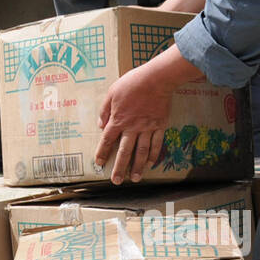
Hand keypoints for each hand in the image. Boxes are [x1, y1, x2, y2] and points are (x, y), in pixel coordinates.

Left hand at [94, 65, 172, 184]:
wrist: (156, 79)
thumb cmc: (132, 84)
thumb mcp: (111, 93)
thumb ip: (104, 110)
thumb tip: (100, 125)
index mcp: (118, 120)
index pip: (107, 140)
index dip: (102, 152)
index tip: (99, 163)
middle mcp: (132, 128)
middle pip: (124, 151)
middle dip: (119, 168)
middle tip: (116, 181)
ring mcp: (147, 128)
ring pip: (141, 152)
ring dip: (137, 167)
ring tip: (135, 178)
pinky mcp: (160, 126)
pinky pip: (157, 144)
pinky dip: (153, 155)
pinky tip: (150, 164)